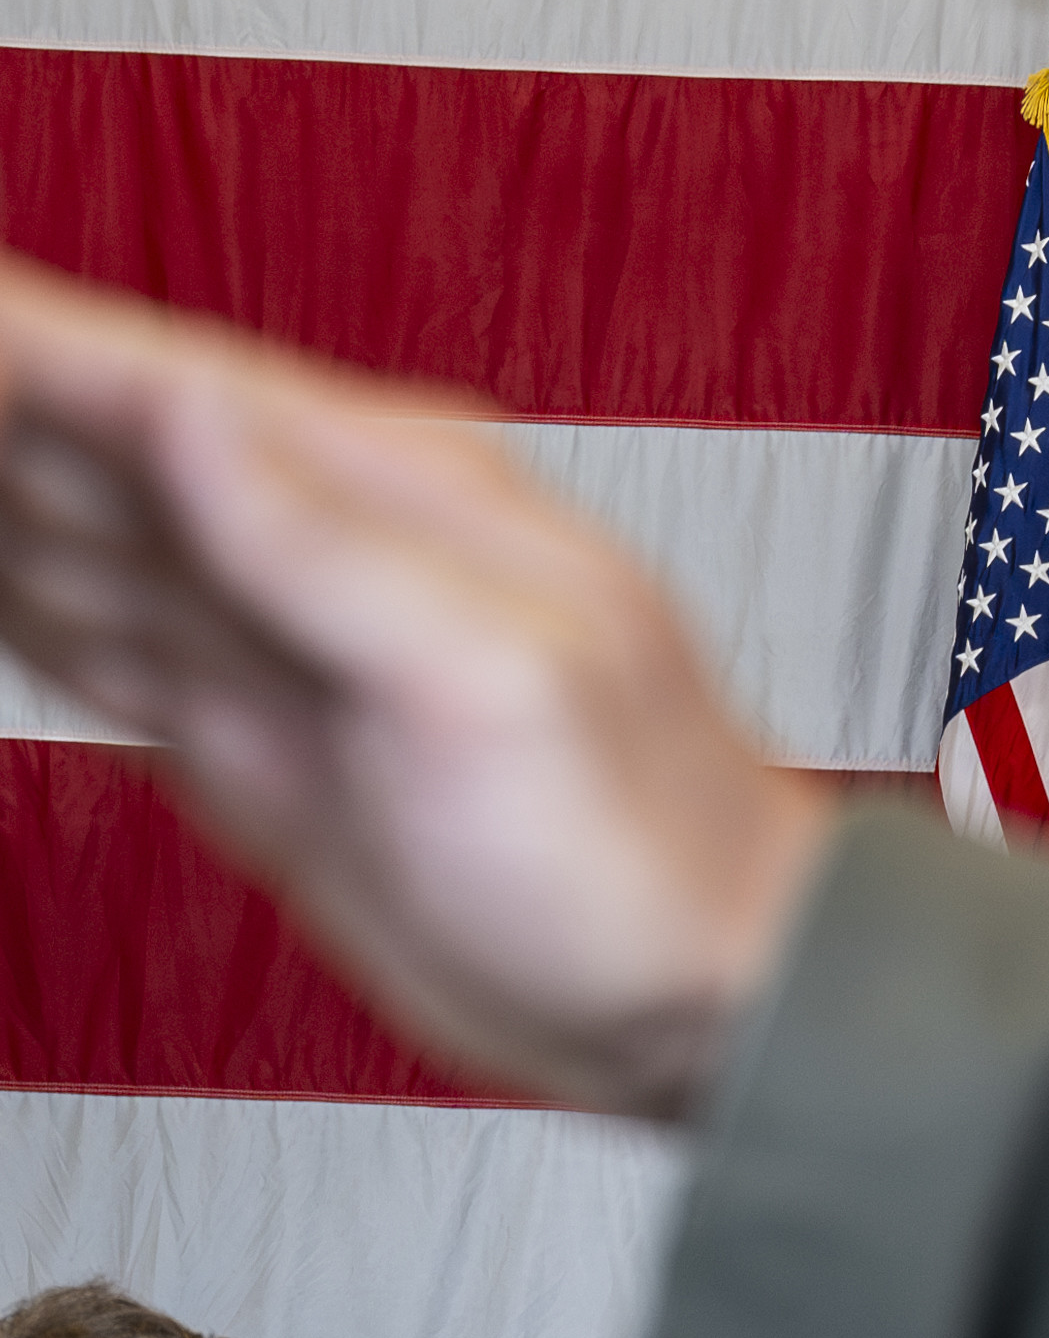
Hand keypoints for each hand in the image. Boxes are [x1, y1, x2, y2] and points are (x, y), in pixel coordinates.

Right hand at [0, 256, 837, 1120]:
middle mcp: (332, 555)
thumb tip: (181, 408)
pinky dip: (38, 616)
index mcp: (399, 499)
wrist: (691, 994)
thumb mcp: (491, 678)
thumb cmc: (640, 848)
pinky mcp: (266, 751)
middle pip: (99, 449)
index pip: (163, 382)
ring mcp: (290, 654)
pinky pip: (117, 653)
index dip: (24, 343)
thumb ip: (329, 543)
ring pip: (90, 546)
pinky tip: (2, 583)